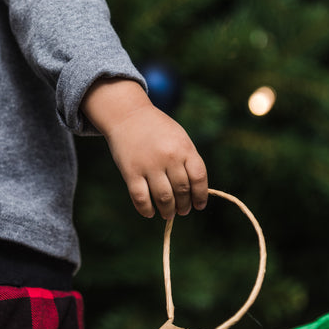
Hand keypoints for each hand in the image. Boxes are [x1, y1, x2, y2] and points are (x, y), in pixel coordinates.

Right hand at [81, 78, 207, 218]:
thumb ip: (188, 161)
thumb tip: (194, 193)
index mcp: (184, 148)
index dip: (200, 195)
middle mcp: (169, 157)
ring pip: (164, 198)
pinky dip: (146, 210)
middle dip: (184, 205)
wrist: (128, 115)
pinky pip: (141, 198)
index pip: (198, 178)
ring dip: (168, 211)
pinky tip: (150, 212)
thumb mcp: (179, 138)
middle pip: (182, 190)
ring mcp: (149, 165)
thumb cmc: (157, 130)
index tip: (199, 205)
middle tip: (182, 210)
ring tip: (168, 213)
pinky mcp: (131, 172)